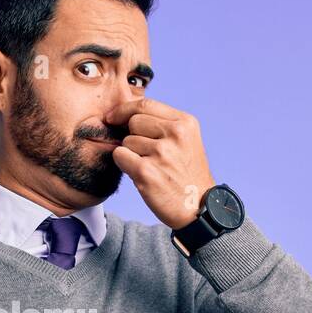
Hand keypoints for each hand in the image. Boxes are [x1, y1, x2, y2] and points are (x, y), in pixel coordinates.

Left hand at [104, 97, 215, 229]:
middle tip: (147, 154)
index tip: (113, 117)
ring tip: (151, 167)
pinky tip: (141, 175)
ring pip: (126, 141)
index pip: (146, 104)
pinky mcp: (146, 172)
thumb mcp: (187, 141)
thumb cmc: (187, 175)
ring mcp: (161, 152)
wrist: (197, 208)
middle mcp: (175, 134)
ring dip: (131, 154)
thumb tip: (126, 112)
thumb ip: (163, 124)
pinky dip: (124, 164)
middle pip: (133, 121)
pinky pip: (120, 156)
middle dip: (133, 136)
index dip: (125, 109)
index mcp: (185, 123)